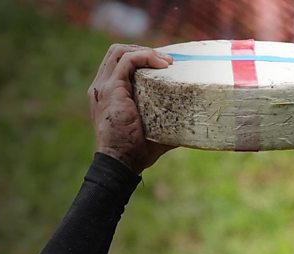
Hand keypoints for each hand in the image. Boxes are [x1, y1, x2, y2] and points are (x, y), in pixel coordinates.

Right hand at [88, 44, 174, 173]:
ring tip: (167, 62)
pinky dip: (145, 56)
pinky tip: (163, 65)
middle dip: (143, 51)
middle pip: (117, 53)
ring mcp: (104, 87)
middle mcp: (101, 87)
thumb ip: (167, 122)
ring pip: (120, 51)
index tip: (164, 66)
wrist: (121, 162)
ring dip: (145, 51)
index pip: (118, 63)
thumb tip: (192, 124)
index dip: (140, 58)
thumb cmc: (136, 151)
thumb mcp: (154, 130)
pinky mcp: (111, 89)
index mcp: (108, 94)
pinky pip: (127, 60)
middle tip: (167, 62)